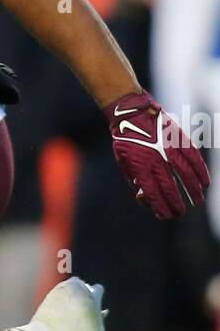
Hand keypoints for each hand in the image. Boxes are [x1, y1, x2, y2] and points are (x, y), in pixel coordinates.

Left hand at [104, 90, 209, 219]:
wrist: (131, 113)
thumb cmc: (126, 142)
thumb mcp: (124, 164)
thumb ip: (135, 181)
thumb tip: (145, 198)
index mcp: (140, 167)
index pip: (153, 193)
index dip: (160, 207)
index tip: (166, 216)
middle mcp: (156, 159)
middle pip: (170, 187)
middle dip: (177, 203)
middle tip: (181, 213)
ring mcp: (169, 148)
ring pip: (185, 174)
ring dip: (194, 190)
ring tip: (198, 201)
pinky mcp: (178, 139)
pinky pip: (193, 157)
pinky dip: (201, 171)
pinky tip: (206, 182)